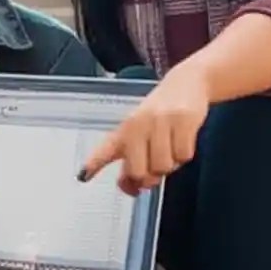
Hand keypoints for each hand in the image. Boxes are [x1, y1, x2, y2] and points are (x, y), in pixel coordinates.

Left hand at [81, 67, 209, 194]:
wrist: (188, 83)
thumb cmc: (160, 116)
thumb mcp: (140, 131)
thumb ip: (133, 158)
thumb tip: (131, 186)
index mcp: (123, 130)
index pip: (105, 150)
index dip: (93, 164)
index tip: (83, 176)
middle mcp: (137, 125)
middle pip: (139, 172)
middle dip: (148, 179)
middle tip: (154, 172)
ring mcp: (160, 121)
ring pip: (164, 167)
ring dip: (170, 166)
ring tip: (170, 150)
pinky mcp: (183, 120)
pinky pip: (183, 156)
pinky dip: (184, 155)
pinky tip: (182, 141)